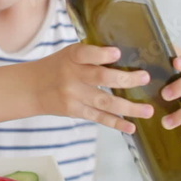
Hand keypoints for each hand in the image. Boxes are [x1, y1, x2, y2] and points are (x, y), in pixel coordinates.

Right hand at [32, 44, 153, 133]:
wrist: (31, 88)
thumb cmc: (58, 67)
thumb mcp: (69, 54)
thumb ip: (92, 54)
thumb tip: (128, 55)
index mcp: (71, 56)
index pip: (86, 53)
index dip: (102, 54)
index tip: (117, 53)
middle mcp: (72, 75)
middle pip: (100, 78)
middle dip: (125, 80)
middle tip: (145, 78)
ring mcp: (73, 95)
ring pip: (105, 102)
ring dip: (128, 107)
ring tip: (148, 110)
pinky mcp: (74, 111)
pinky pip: (98, 117)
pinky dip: (115, 123)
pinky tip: (131, 127)